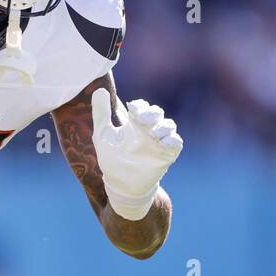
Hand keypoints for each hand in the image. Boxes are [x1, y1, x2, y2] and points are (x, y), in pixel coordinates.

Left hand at [91, 89, 182, 220]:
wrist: (120, 185)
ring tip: (152, 133)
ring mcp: (158, 142)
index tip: (132, 109)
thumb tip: (99, 90)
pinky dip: (173, 140)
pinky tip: (164, 142)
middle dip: (151, 113)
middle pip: (157, 113)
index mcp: (134, 124)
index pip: (142, 107)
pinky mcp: (166, 155)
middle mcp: (148, 130)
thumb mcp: (103, 135)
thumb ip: (101, 113)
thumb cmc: (112, 159)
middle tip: (141, 119)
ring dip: (162, 125)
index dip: (140, 105)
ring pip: (169, 125)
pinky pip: (176, 143)